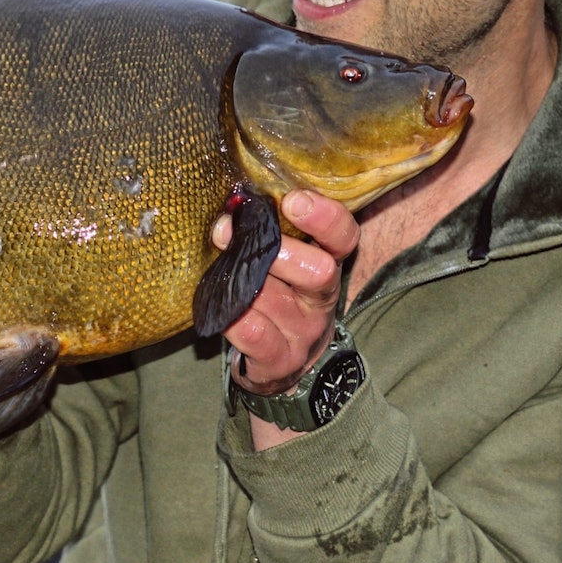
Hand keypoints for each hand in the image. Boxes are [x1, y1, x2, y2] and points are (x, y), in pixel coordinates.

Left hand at [214, 190, 359, 445]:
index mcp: (327, 263)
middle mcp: (322, 299)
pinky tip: (218, 306)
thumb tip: (233, 204)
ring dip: (241, 279)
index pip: (343, 237)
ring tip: (217, 264)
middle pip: (318, 271)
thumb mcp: (279, 263)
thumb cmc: (274, 294)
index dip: (325, 218)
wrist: (279, 361)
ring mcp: (304, 333)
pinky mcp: (281, 361)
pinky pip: (255, 334)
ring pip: (274, 299)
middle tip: (229, 231)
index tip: (293, 201)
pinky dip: (232, 317)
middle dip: (275, 250)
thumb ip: (265, 233)